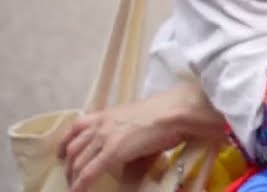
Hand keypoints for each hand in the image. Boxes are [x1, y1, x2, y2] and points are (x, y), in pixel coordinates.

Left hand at [57, 87, 194, 191]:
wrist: (174, 112)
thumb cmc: (165, 113)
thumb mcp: (138, 121)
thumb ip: (126, 136)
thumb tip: (127, 159)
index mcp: (106, 115)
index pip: (76, 127)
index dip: (65, 143)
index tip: (63, 153)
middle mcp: (100, 125)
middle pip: (73, 148)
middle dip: (68, 165)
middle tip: (70, 176)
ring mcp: (104, 138)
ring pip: (77, 161)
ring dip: (73, 176)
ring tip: (74, 186)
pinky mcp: (112, 152)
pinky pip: (88, 172)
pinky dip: (80, 184)